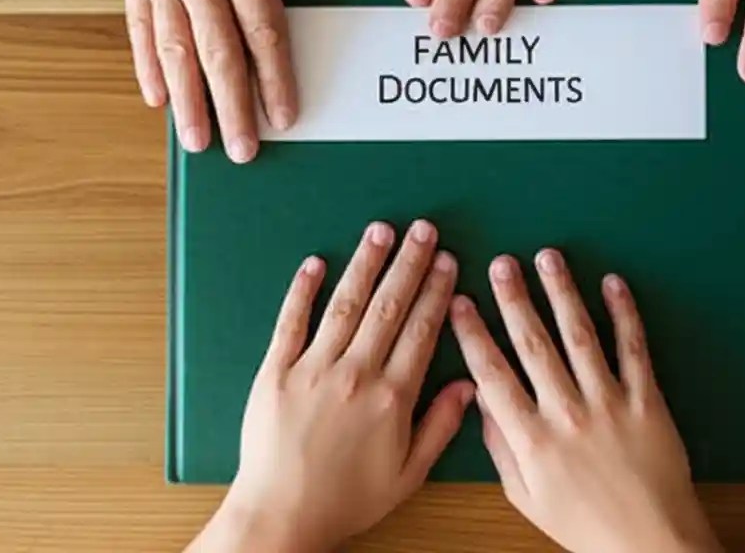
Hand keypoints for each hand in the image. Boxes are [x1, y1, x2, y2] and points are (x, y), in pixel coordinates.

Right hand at [114, 0, 338, 162]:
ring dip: (188, 101)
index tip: (285, 117)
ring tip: (198, 140)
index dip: (275, 81)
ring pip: (174, 50)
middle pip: (219, 56)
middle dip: (232, 109)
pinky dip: (146, 64)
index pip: (264, 35)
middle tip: (244, 150)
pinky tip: (157, 96)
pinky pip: (138, 25)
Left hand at [186, 220, 472, 552]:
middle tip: (423, 230)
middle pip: (388, 307)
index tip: (447, 262)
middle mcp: (355, 374)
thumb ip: (440, 426)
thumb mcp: (408, 474)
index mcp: (392, 397)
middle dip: (408, 263)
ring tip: (381, 231)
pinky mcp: (274, 372)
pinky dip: (302, 290)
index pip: (420, 330)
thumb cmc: (347, 500)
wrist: (282, 515)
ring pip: (345, 304)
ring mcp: (312, 368)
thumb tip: (470, 385)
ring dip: (365, 264)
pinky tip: (315, 263)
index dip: (436, 292)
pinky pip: (290, 322)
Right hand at [450, 250, 720, 552]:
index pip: (494, 374)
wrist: (649, 542)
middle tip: (500, 264)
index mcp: (533, 440)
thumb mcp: (526, 496)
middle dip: (514, 299)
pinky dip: (624, 314)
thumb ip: (500, 446)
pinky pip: (634, 349)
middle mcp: (568, 414)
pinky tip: (612, 283)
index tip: (459, 302)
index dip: (473, 334)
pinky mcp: (647, 400)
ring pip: (581, 336)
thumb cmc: (584, 525)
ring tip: (548, 257)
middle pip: (534, 345)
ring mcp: (610, 403)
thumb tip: (482, 399)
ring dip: (562, 292)